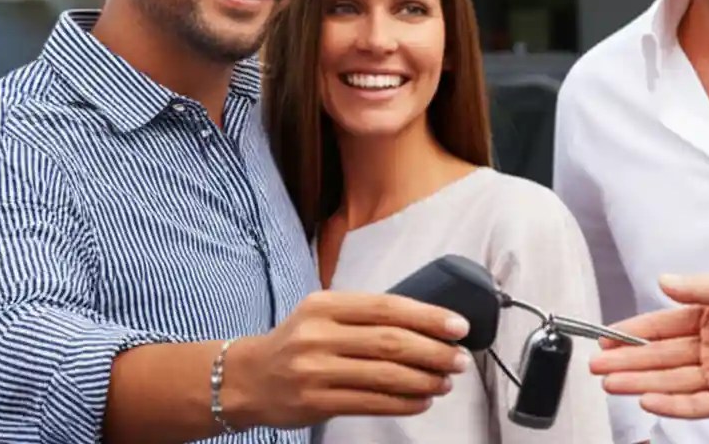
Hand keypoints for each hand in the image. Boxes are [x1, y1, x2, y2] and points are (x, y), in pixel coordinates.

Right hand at [224, 291, 472, 428]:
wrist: (248, 379)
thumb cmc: (298, 343)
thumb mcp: (323, 315)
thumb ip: (365, 316)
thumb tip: (427, 324)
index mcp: (324, 305)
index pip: (387, 307)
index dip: (428, 317)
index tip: (459, 326)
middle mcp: (317, 335)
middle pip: (390, 342)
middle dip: (434, 351)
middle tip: (460, 359)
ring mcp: (314, 370)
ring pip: (384, 375)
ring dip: (424, 380)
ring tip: (445, 381)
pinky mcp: (314, 403)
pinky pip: (370, 403)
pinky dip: (403, 403)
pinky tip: (421, 401)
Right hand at [589, 274, 708, 419]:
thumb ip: (694, 288)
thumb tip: (662, 280)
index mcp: (707, 318)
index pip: (659, 328)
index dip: (631, 334)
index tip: (605, 338)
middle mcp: (708, 347)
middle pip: (659, 357)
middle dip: (626, 362)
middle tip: (597, 367)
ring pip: (670, 381)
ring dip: (639, 383)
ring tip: (610, 384)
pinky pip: (694, 404)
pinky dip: (670, 404)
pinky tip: (646, 400)